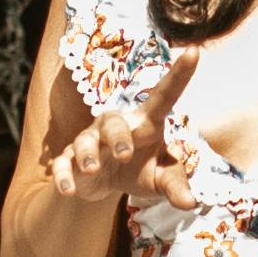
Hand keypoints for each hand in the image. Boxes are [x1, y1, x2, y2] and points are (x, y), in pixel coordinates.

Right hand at [47, 50, 197, 211]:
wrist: (105, 185)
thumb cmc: (139, 170)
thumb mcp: (160, 179)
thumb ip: (175, 185)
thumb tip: (190, 204)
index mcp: (145, 124)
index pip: (163, 96)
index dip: (178, 75)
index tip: (195, 53)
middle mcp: (115, 127)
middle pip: (113, 122)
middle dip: (118, 136)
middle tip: (125, 154)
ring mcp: (90, 143)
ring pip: (83, 141)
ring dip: (88, 154)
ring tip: (93, 170)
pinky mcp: (70, 161)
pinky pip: (62, 163)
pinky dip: (64, 175)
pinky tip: (68, 189)